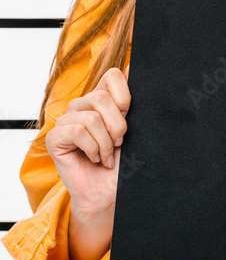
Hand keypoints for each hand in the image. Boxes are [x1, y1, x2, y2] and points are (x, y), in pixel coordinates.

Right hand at [45, 64, 130, 217]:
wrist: (111, 193)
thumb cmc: (124, 163)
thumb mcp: (135, 130)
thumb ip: (131, 102)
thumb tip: (132, 66)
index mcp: (102, 99)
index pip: (113, 75)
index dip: (125, 96)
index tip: (129, 118)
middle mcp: (82, 106)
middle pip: (102, 97)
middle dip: (118, 126)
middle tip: (118, 145)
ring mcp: (67, 121)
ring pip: (91, 118)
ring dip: (106, 143)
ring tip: (107, 156)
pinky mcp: (55, 138)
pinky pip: (77, 132)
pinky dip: (92, 148)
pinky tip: (94, 159)